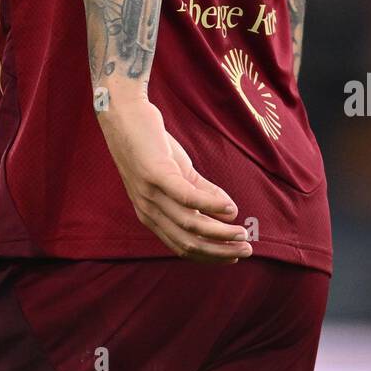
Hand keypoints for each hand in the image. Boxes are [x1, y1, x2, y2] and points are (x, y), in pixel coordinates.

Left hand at [97, 90, 252, 263]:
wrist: (125, 115)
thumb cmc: (151, 144)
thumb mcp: (179, 172)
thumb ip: (203, 192)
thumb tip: (231, 212)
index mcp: (151, 215)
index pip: (182, 246)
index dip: (209, 255)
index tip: (234, 256)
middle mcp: (148, 210)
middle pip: (187, 242)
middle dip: (219, 250)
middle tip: (246, 249)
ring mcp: (150, 193)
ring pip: (189, 223)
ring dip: (220, 232)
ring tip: (242, 231)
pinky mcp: (155, 173)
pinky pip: (186, 196)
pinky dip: (210, 205)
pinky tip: (230, 208)